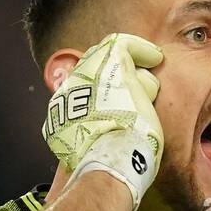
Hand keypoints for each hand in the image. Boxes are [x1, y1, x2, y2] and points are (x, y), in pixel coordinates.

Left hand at [43, 32, 164, 210]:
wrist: (108, 166)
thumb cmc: (136, 135)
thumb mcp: (149, 103)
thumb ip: (141, 86)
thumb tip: (140, 83)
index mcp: (107, 62)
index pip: (123, 44)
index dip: (142, 49)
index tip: (155, 59)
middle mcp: (81, 73)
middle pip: (100, 59)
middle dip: (119, 67)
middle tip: (137, 79)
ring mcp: (65, 96)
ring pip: (84, 84)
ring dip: (102, 90)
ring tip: (117, 105)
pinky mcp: (56, 119)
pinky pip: (73, 107)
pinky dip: (88, 110)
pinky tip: (100, 124)